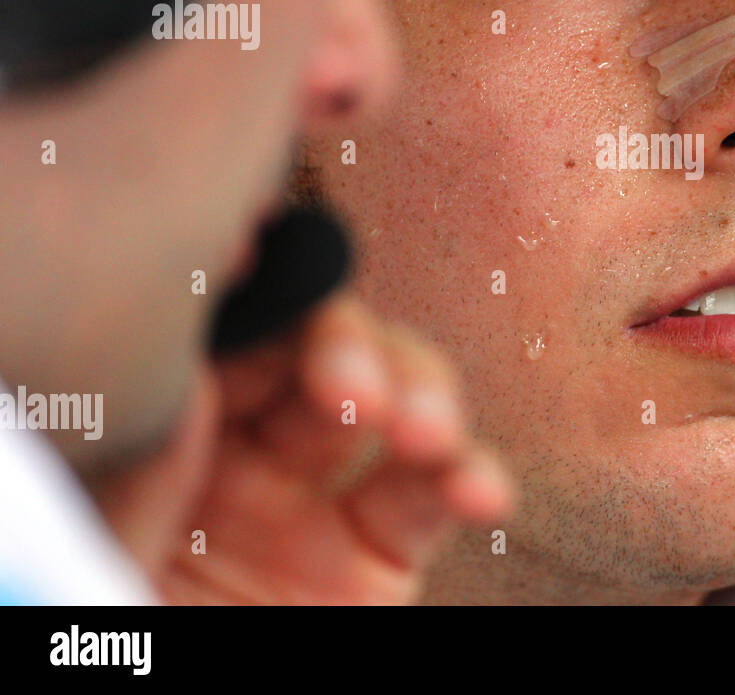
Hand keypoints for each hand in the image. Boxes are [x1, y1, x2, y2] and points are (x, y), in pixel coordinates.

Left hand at [116, 294, 511, 603]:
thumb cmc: (110, 624)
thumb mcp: (102, 549)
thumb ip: (141, 458)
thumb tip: (191, 339)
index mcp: (160, 437)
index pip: (224, 331)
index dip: (263, 291)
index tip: (273, 266)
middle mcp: (241, 454)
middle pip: (320, 344)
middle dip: (347, 349)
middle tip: (347, 391)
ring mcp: (316, 502)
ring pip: (397, 396)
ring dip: (422, 396)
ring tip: (418, 432)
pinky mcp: (380, 555)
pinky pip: (436, 494)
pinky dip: (470, 477)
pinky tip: (477, 490)